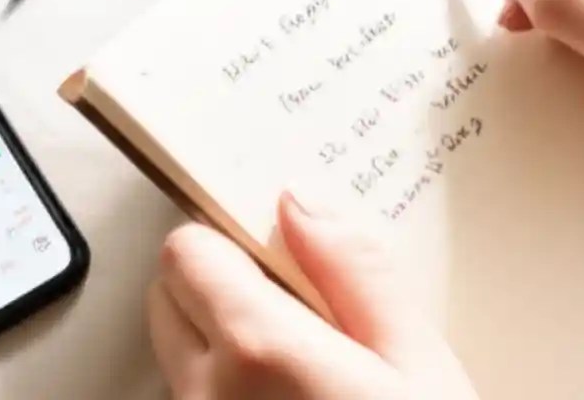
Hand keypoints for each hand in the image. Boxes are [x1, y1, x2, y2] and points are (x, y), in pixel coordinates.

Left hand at [147, 192, 478, 398]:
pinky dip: (223, 392)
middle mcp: (207, 395)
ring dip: (218, 344)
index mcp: (258, 349)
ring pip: (176, 355)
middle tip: (293, 308)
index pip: (187, 250)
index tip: (272, 251)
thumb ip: (354, 271)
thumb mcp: (415, 363)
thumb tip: (301, 203)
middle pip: (167, 298)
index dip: (229, 241)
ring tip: (300, 371)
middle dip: (215, 286)